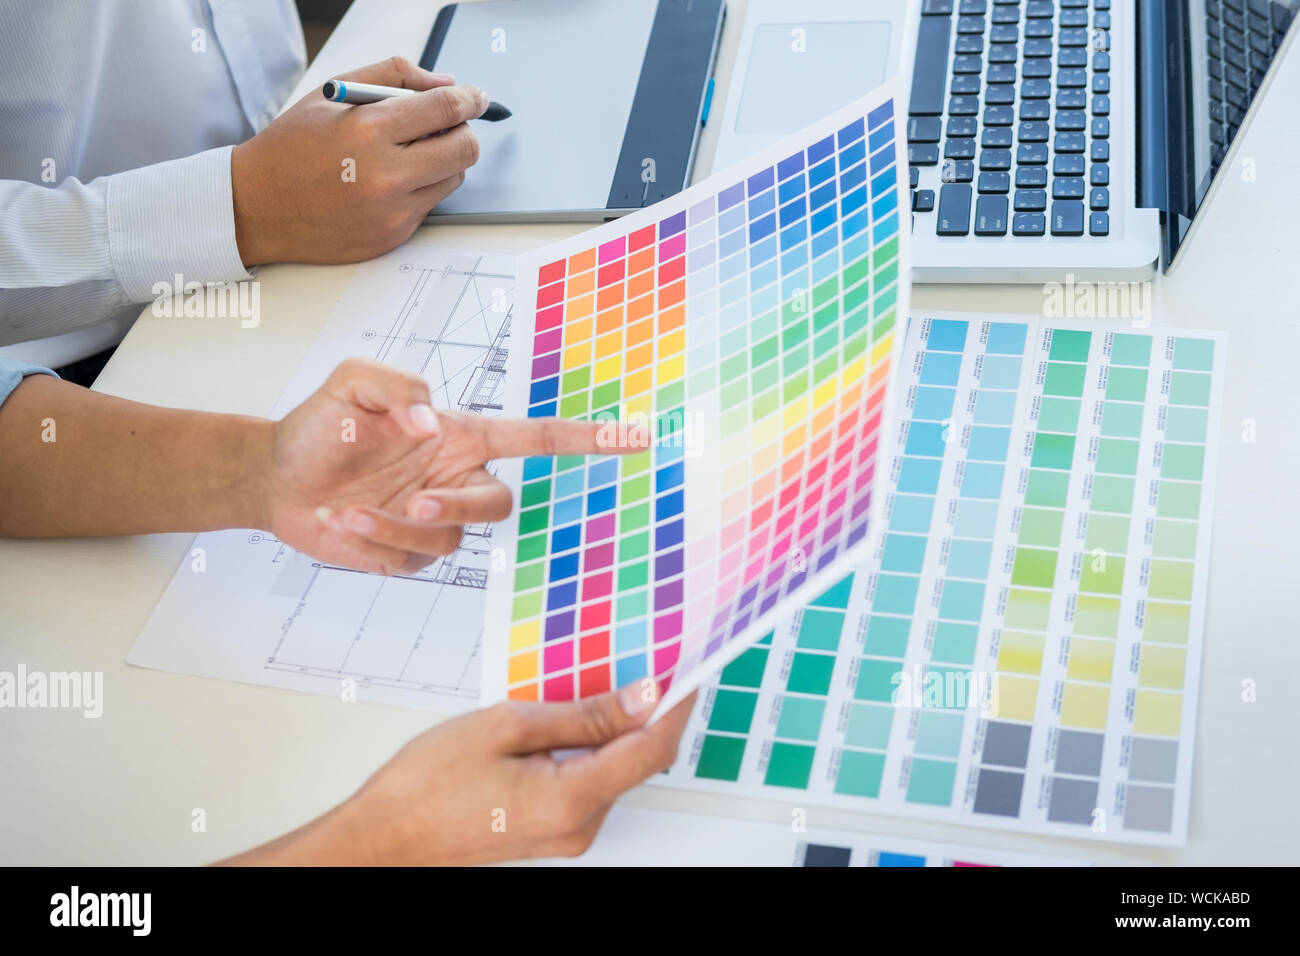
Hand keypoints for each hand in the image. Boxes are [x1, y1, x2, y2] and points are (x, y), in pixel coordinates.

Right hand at [224, 682, 696, 864]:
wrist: (382, 839)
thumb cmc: (425, 787)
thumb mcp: (503, 727)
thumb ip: (578, 714)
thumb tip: (638, 697)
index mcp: (573, 799)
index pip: (652, 748)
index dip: (676, 705)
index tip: (686, 668)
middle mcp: (579, 825)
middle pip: (636, 760)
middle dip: (644, 710)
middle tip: (640, 659)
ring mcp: (567, 833)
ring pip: (611, 769)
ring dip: (611, 728)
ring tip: (593, 681)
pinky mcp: (551, 829)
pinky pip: (587, 782)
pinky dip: (587, 748)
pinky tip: (565, 718)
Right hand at [231, 56, 483, 265]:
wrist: (256, 207)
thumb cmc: (291, 147)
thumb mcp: (333, 94)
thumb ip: (392, 77)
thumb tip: (446, 84)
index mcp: (369, 130)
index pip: (446, 109)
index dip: (471, 100)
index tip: (478, 97)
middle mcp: (386, 174)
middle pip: (465, 149)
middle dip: (462, 131)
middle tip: (444, 126)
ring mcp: (393, 211)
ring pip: (453, 178)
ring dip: (442, 162)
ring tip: (406, 154)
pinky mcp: (394, 236)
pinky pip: (430, 205)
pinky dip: (419, 189)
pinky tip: (387, 183)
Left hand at [260, 357, 645, 573]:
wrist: (278, 479)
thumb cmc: (322, 426)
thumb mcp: (351, 384)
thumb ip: (397, 389)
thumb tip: (431, 427)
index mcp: (462, 436)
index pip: (540, 439)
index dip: (590, 439)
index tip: (637, 439)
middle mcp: (457, 478)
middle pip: (500, 504)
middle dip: (459, 507)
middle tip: (412, 502)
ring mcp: (437, 521)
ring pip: (450, 539)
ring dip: (396, 527)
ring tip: (346, 511)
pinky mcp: (410, 555)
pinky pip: (415, 562)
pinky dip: (376, 544)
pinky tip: (341, 523)